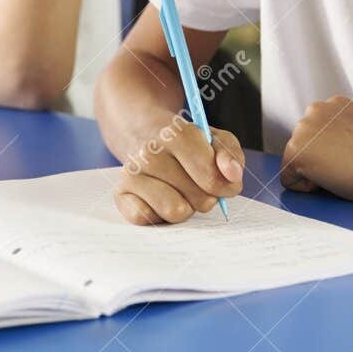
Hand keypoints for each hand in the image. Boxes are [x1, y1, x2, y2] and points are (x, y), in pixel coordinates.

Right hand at [114, 116, 244, 224]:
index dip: (225, 186)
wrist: (142, 132)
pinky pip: (148, 219)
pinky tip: (157, 198)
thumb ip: (230, 154)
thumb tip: (232, 176)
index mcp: (175, 134)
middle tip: (194, 183)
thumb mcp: (213, 139)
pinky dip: (158, 214)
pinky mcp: (120, 193)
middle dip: (204, 197)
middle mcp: (149, 152)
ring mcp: (131, 173)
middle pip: (199, 199)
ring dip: (184, 207)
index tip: (223, 183)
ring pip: (175, 212)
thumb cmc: (185, 143)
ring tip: (177, 190)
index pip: (211, 177)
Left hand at [281, 96, 352, 203]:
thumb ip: (337, 133)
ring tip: (340, 169)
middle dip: (319, 160)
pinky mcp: (296, 151)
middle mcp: (315, 110)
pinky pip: (288, 180)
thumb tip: (322, 150)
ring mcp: (303, 129)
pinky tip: (330, 179)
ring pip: (295, 162)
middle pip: (304, 146)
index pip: (317, 135)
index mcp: (333, 104)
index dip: (332, 153)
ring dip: (312, 172)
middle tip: (347, 164)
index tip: (352, 155)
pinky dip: (306, 187)